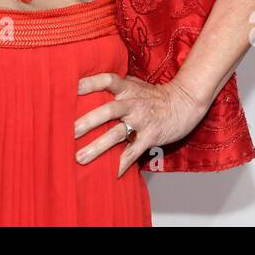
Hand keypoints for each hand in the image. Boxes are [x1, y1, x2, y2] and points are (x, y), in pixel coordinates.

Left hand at [74, 72, 207, 177]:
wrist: (184, 103)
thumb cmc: (154, 95)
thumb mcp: (135, 84)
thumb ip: (115, 85)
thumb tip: (86, 84)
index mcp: (127, 88)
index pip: (107, 81)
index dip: (90, 83)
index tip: (72, 88)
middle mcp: (132, 103)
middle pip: (108, 110)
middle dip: (88, 122)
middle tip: (70, 132)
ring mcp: (141, 121)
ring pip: (117, 134)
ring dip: (98, 147)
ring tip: (80, 158)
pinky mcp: (150, 136)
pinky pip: (134, 152)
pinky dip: (123, 163)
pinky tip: (112, 173)